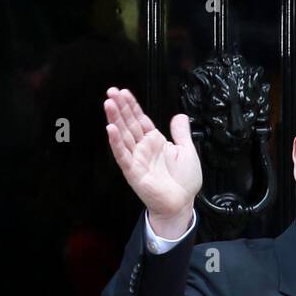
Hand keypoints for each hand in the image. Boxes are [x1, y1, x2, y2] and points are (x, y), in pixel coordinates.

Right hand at [104, 87, 201, 233]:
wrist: (182, 204)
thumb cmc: (184, 182)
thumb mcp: (187, 151)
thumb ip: (181, 133)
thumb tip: (179, 115)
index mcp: (154, 141)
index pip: (140, 119)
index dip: (132, 105)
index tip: (124, 92)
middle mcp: (143, 148)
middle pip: (129, 123)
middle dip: (120, 107)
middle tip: (111, 91)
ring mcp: (137, 159)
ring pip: (123, 135)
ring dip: (115, 119)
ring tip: (108, 104)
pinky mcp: (133, 172)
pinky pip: (123, 155)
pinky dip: (116, 143)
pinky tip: (110, 129)